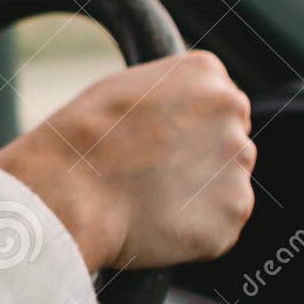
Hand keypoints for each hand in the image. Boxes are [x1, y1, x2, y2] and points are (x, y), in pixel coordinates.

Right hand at [0, 52, 255, 270]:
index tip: (155, 142)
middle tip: (147, 174)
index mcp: (205, 73)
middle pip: (226, 142)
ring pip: (224, 184)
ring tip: (143, 198)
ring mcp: (236, 167)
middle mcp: (231, 113)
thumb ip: (168, 96)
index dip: (184, 126)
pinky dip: (192, 229)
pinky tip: (153, 221)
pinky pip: (218, 224)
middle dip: (196, 160)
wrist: (66, 193)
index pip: (216, 103)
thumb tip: (183, 117)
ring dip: (195, 195)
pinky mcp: (231, 214)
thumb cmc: (80, 141)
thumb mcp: (122, 89)